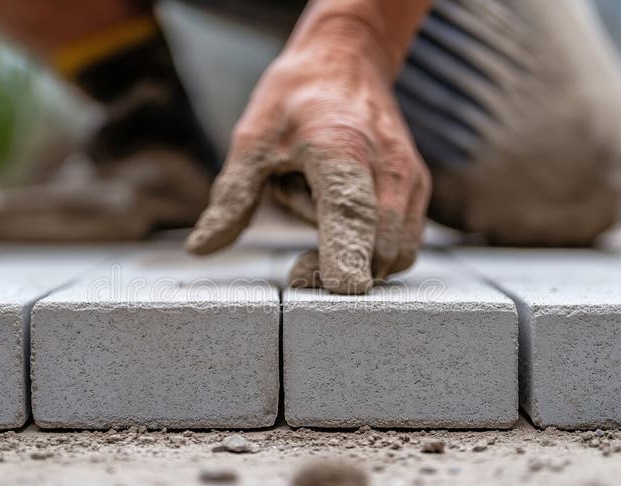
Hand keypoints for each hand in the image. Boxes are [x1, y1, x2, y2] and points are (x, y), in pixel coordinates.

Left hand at [184, 13, 430, 293]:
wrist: (347, 60)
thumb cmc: (296, 100)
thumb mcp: (252, 140)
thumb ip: (232, 198)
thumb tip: (202, 247)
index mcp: (340, 147)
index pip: (351, 212)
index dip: (346, 255)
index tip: (336, 289)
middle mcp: (388, 165)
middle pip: (381, 247)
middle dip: (342, 272)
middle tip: (299, 273)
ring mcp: (411, 179)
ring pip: (398, 252)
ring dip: (361, 261)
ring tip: (322, 233)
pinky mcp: (419, 190)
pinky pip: (405, 242)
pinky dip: (375, 250)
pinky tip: (343, 228)